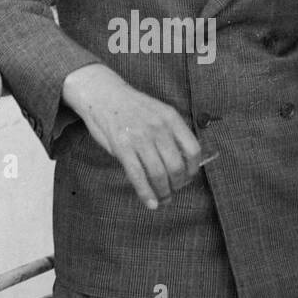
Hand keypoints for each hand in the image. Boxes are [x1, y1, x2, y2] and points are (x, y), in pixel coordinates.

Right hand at [61, 63, 201, 209]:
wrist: (103, 94)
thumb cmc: (132, 107)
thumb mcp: (158, 112)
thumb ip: (170, 133)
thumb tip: (183, 162)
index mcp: (171, 118)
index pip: (193, 149)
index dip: (193, 169)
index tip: (189, 177)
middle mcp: (158, 128)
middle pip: (177, 166)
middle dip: (178, 184)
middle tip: (175, 190)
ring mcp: (140, 138)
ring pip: (158, 174)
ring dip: (164, 192)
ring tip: (164, 200)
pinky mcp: (122, 148)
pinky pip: (137, 176)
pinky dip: (146, 194)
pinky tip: (150, 203)